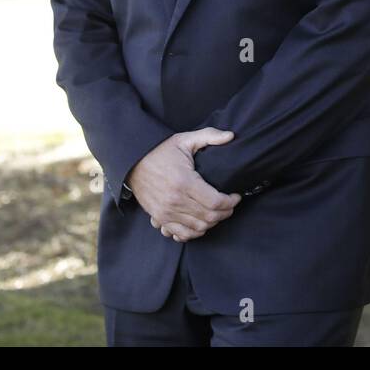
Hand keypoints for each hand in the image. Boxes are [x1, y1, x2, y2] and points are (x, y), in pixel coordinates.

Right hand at [127, 128, 241, 242]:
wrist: (133, 162)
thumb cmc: (161, 151)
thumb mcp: (185, 139)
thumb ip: (210, 136)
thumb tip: (231, 135)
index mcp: (184, 182)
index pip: (216, 202)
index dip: (231, 202)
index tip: (236, 196)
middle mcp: (175, 201)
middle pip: (209, 217)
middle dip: (225, 213)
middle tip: (230, 205)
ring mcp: (166, 212)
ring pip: (198, 228)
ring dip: (212, 223)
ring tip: (218, 212)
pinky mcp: (159, 218)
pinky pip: (181, 234)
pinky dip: (194, 233)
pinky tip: (201, 223)